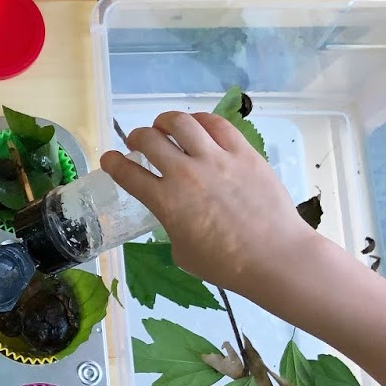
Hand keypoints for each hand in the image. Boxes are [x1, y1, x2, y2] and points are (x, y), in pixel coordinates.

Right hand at [101, 111, 317, 293]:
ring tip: (165, 125)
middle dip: (137, 137)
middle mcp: (185, 174)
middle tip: (138, 142)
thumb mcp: (182, 251)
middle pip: (150, 139)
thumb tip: (176, 213)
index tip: (110, 158)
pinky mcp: (243, 152)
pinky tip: (198, 125)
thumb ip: (172, 224)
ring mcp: (216, 159)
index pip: (127, 173)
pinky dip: (200, 120)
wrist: (275, 257)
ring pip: (181, 122)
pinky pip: (217, 124)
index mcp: (166, 202)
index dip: (112, 162)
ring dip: (165, 120)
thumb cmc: (226, 265)